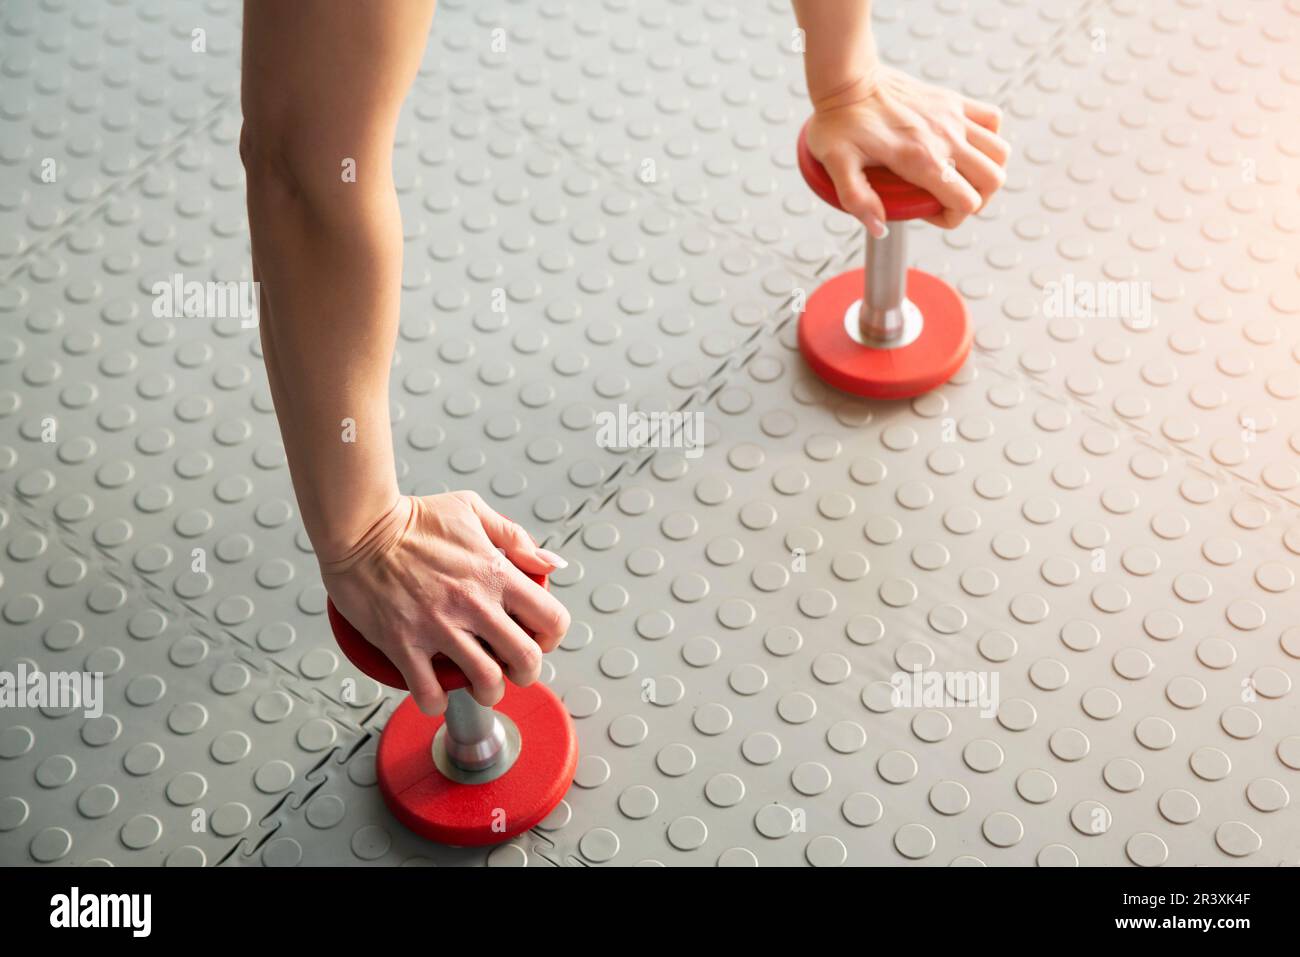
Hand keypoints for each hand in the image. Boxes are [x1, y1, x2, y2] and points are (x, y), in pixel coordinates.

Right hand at [320, 492, 570, 714]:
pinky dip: (437, 702)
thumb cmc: (412, 519)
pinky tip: (436, 693)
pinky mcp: (403, 643)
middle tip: (512, 669)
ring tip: (478, 685)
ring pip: (486, 681)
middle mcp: (473, 603)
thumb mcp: (472, 511)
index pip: (552, 617)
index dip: (552, 636)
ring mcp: (438, 626)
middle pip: (526, 658)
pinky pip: (429, 691)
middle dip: (526, 672)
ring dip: (488, 692)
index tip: (539, 637)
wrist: (360, 527)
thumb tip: (550, 564)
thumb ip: (515, 538)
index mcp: (495, 573)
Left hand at [805, 66, 1009, 234]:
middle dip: (976, 198)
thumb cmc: (839, 121)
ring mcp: (953, 117)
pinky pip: (992, 119)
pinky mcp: (952, 100)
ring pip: (999, 151)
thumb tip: (879, 227)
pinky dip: (988, 136)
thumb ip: (857, 199)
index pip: (966, 202)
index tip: (926, 210)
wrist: (848, 77)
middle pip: (993, 179)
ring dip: (986, 170)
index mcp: (922, 160)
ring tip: (960, 175)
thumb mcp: (836, 165)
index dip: (951, 217)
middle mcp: (946, 138)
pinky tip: (964, 145)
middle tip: (948, 197)